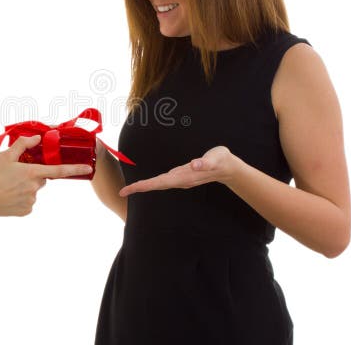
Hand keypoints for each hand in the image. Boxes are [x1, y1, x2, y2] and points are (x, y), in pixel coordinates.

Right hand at [0, 135, 92, 216]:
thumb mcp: (5, 156)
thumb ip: (22, 144)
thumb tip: (37, 138)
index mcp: (32, 173)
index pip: (59, 171)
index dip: (75, 169)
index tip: (88, 168)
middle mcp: (35, 188)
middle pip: (42, 178)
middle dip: (34, 175)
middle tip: (17, 174)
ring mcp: (31, 201)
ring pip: (34, 190)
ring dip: (26, 187)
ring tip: (9, 186)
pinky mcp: (26, 211)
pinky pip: (28, 202)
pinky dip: (22, 198)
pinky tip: (9, 196)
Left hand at [118, 146, 239, 196]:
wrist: (228, 168)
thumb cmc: (221, 160)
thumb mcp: (216, 158)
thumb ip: (206, 162)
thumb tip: (195, 164)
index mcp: (185, 177)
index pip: (160, 182)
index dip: (145, 185)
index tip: (131, 189)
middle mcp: (180, 180)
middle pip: (156, 185)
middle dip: (140, 187)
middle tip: (122, 192)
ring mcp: (181, 179)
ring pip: (159, 184)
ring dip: (145, 186)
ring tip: (130, 188)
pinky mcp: (182, 176)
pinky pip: (163, 180)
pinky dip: (152, 182)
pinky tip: (146, 184)